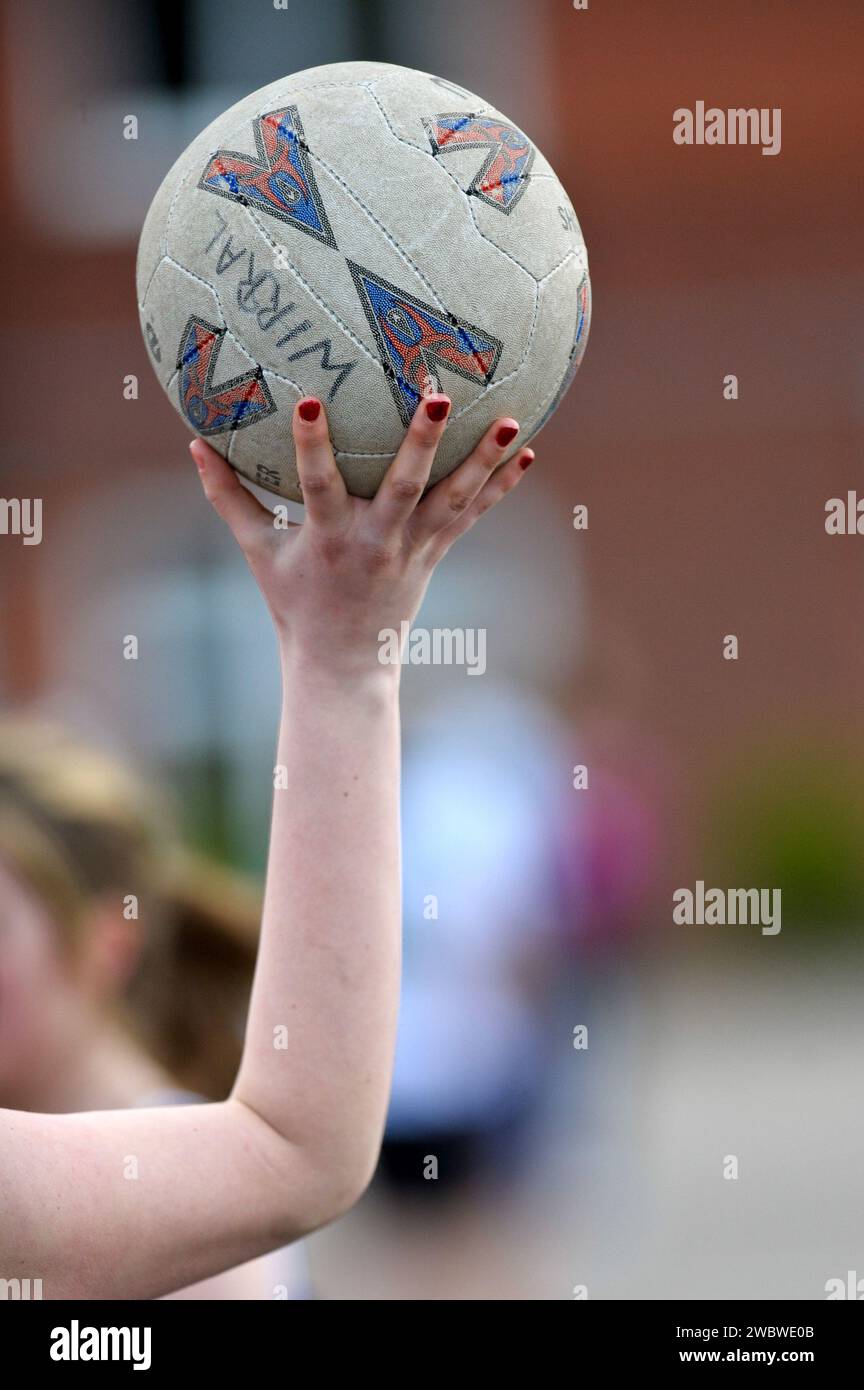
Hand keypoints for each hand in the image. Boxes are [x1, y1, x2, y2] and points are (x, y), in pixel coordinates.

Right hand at [190, 395, 533, 679]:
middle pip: (405, 488)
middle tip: (437, 394)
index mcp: (329, 538)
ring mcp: (413, 550)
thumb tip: (193, 439)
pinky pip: (474, 516)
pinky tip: (527, 451)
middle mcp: (376, 542)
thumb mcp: (258, 551)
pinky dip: (500, 487)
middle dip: (422, 442)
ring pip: (453, 500)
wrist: (343, 663)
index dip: (313, 446)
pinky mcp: (436, 554)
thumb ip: (228, 496)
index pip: (318, 486)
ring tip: (509, 420)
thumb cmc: (294, 601)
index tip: (310, 402)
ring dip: (482, 461)